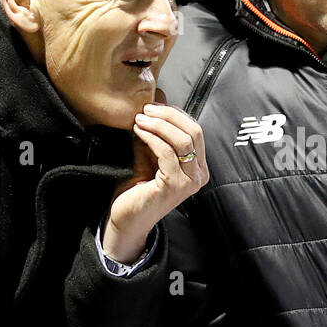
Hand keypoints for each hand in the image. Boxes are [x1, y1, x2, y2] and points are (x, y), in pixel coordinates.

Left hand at [102, 89, 209, 261]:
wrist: (127, 220)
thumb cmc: (137, 190)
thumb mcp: (150, 157)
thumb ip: (157, 137)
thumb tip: (154, 107)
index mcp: (198, 167)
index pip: (195, 130)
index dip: (176, 114)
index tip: (154, 106)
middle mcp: (199, 175)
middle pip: (194, 132)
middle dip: (169, 115)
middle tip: (146, 109)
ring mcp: (189, 182)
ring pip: (182, 140)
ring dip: (159, 124)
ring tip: (139, 119)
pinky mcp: (174, 186)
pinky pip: (167, 153)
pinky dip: (152, 137)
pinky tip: (139, 131)